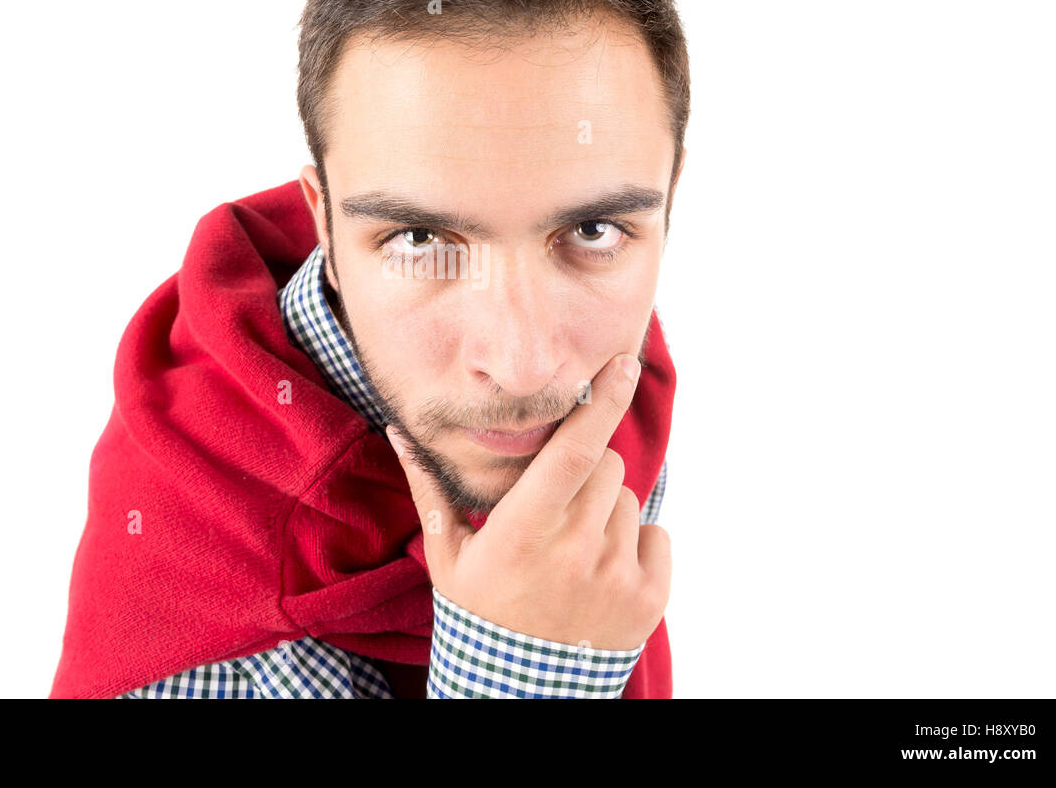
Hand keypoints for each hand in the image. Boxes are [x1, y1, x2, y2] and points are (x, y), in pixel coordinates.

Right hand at [387, 352, 670, 651]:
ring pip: (629, 500)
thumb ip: (429, 487)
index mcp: (524, 532)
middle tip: (558, 506)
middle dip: (588, 468)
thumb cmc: (480, 611)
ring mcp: (616, 576)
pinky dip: (636, 544)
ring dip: (607, 511)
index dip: (601, 402)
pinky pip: (656, 536)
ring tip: (574, 549)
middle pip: (606, 466)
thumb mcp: (448, 554)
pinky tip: (601, 572)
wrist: (520, 691)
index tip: (622, 363)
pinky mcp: (648, 599)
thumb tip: (399, 429)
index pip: (573, 451)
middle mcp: (575, 551)